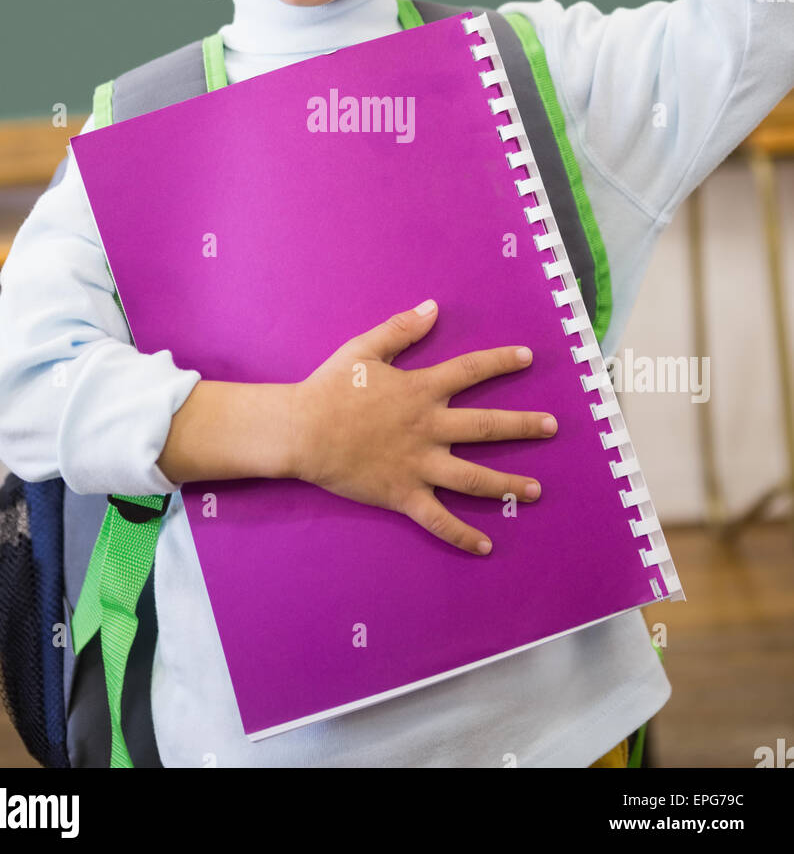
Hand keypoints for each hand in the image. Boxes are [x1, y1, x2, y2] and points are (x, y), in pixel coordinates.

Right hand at [288, 299, 555, 554]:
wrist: (302, 431)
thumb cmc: (331, 388)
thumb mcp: (364, 350)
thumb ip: (401, 329)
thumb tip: (433, 307)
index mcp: (420, 390)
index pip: (470, 371)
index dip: (500, 362)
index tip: (528, 358)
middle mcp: (428, 427)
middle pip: (486, 426)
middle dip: (523, 426)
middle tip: (552, 427)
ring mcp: (419, 464)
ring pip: (473, 477)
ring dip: (507, 484)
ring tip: (535, 490)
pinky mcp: (404, 494)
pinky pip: (438, 519)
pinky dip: (462, 535)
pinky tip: (486, 546)